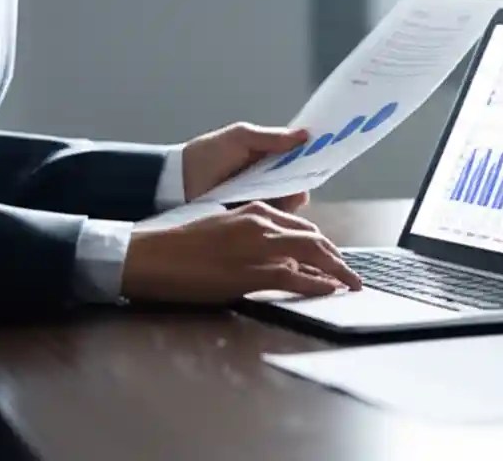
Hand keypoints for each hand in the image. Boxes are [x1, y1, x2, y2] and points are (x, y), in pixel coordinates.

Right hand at [121, 200, 362, 303]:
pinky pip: (296, 279)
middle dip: (336, 258)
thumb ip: (250, 235)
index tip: (331, 257)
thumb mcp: (222, 228)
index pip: (301, 226)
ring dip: (337, 272)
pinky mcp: (252, 273)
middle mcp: (262, 225)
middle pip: (314, 239)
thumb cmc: (180, 246)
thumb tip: (272, 254)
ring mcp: (259, 248)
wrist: (152, 256)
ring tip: (350, 284)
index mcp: (255, 211)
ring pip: (312, 256)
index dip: (321, 244)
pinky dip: (318, 285)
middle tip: (349, 273)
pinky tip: (329, 291)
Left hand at [179, 122, 309, 209]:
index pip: (297, 159)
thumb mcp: (239, 138)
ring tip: (285, 202)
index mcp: (267, 157)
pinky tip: (276, 216)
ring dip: (291, 203)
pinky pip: (272, 220)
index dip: (311, 158)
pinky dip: (277, 218)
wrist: (175, 184)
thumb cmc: (207, 155)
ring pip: (288, 203)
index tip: (322, 159)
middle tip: (297, 189)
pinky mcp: (251, 220)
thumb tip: (305, 135)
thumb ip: (271, 138)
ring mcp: (260, 200)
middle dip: (302, 185)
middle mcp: (268, 179)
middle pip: (297, 183)